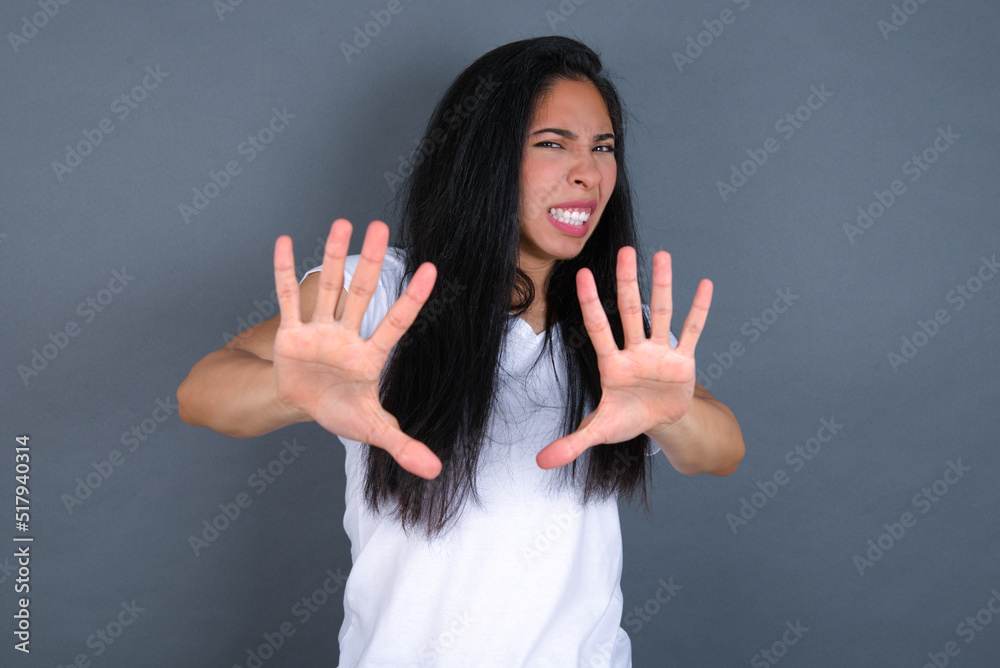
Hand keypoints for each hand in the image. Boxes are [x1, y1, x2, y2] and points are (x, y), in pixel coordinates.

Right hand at [272, 219, 442, 478]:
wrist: (303, 405)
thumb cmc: (342, 411)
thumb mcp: (373, 429)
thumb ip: (403, 446)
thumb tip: (436, 471)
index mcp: (370, 355)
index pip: (397, 321)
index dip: (413, 298)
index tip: (433, 269)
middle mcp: (347, 335)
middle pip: (361, 293)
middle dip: (371, 262)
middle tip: (381, 226)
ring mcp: (319, 330)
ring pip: (327, 287)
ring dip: (332, 256)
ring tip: (343, 222)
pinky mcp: (290, 332)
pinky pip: (286, 298)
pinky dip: (282, 271)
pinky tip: (284, 241)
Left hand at [535, 247, 712, 468]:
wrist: (659, 423)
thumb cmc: (625, 419)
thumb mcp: (599, 431)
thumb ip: (572, 443)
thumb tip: (539, 462)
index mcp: (612, 363)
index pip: (599, 328)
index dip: (591, 303)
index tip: (582, 275)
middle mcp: (635, 351)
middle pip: (631, 311)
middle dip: (628, 282)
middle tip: (626, 251)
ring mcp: (660, 352)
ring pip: (662, 313)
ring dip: (663, 285)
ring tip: (663, 254)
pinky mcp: (683, 361)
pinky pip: (693, 332)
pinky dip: (700, 310)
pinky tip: (705, 284)